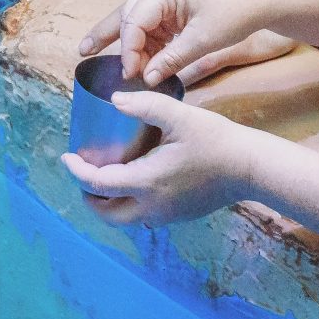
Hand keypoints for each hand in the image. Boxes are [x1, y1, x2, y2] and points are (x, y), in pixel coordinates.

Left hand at [61, 91, 251, 225]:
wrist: (251, 168)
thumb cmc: (216, 139)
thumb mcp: (178, 116)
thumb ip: (144, 105)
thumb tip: (113, 99)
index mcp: (147, 182)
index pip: (98, 185)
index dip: (77, 172)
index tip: (67, 157)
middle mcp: (153, 205)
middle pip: (107, 213)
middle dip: (90, 197)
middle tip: (84, 174)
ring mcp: (167, 215)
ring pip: (126, 219)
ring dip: (110, 204)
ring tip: (106, 179)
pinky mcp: (180, 215)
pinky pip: (145, 216)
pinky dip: (130, 205)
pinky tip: (135, 183)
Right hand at [80, 0, 298, 87]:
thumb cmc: (236, 13)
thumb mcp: (203, 41)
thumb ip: (170, 59)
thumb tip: (145, 78)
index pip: (135, 20)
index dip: (129, 50)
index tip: (131, 74)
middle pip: (126, 12)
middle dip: (108, 35)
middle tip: (83, 53)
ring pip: (135, 15)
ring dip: (125, 39)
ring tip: (94, 52)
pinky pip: (151, 19)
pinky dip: (144, 38)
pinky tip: (134, 55)